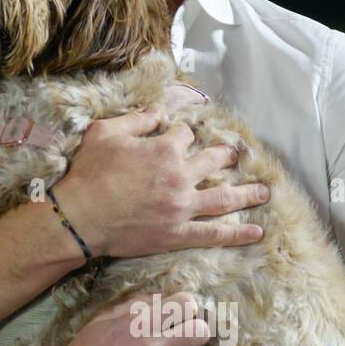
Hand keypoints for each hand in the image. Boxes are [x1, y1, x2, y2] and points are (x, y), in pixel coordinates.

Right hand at [54, 106, 268, 258]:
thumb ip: (135, 120)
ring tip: (265, 192)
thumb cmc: (89, 173)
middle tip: (235, 156)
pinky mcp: (177, 234)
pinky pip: (213, 234)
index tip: (179, 135)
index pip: (184, 134)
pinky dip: (237, 234)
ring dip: (247, 194)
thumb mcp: (105, 133)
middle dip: (225, 156)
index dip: (182, 133)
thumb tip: (158, 111)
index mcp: (164, 150)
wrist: (79, 217)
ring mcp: (182, 207)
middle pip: (213, 162)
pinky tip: (256, 232)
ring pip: (223, 198)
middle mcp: (180, 176)